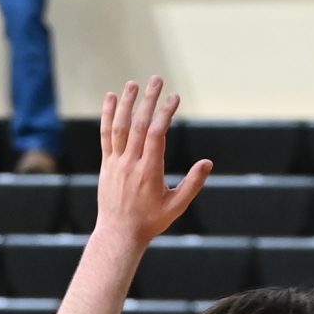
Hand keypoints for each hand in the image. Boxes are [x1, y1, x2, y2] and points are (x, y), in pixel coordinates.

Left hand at [92, 78, 210, 249]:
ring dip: (126, 103)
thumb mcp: (176, 206)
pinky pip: (106, 135)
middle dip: (149, 100)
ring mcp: (116, 163)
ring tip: (134, 84)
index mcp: (149, 172)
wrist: (119, 234)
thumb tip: (208, 163)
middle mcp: (130, 164)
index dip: (165, 113)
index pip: (156, 134)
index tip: (174, 97)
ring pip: (120, 127)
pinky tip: (111, 98)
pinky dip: (108, 115)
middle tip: (157, 79)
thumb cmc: (151, 222)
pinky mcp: (106, 164)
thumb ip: (193, 184)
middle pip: (138, 125)